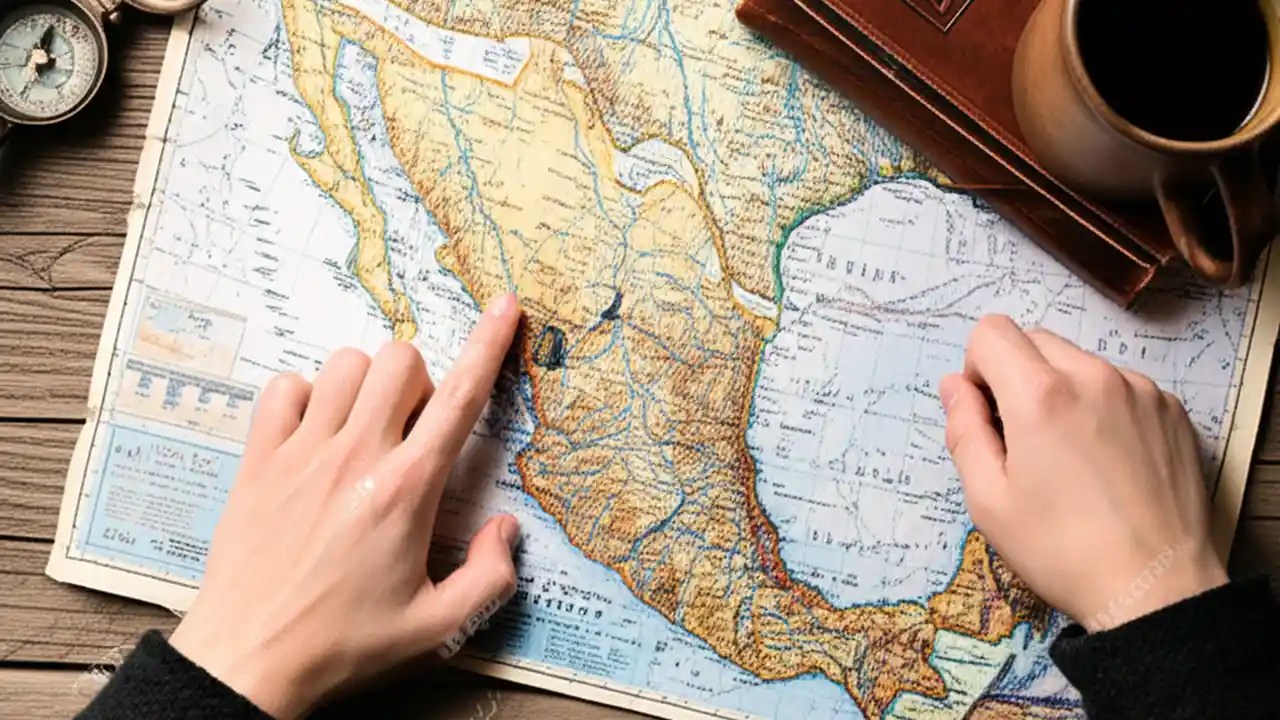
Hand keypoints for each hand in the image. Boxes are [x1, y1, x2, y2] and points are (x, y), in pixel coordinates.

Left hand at [170, 294, 522, 717]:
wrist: (250, 661)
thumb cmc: (344, 644)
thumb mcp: (436, 628)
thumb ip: (489, 577)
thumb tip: (506, 529)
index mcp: (407, 491)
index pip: (460, 398)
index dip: (489, 344)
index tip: (503, 307)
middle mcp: (356, 458)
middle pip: (400, 359)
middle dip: (420, 378)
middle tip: (414, 425)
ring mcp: (301, 454)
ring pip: (344, 363)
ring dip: (366, 383)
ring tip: (363, 427)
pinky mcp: (258, 461)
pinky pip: (283, 387)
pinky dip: (303, 396)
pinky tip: (312, 433)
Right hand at [940, 315, 1226, 631]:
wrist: (1155, 587)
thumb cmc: (1061, 550)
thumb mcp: (988, 500)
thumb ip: (963, 430)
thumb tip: (955, 385)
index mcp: (1039, 395)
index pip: (991, 332)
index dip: (977, 369)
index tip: (988, 415)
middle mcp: (1093, 376)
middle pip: (1035, 339)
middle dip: (1016, 375)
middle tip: (1023, 438)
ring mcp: (1140, 389)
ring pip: (1080, 362)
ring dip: (1062, 390)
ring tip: (1071, 455)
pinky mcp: (1171, 409)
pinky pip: (1121, 385)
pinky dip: (1104, 407)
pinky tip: (1108, 461)